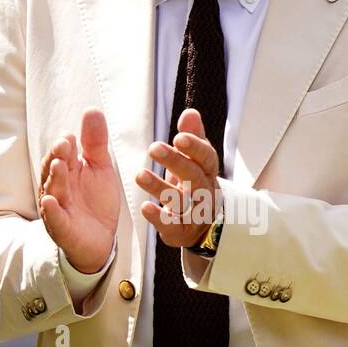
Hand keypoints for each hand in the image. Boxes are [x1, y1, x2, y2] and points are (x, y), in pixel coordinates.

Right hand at [39, 108, 120, 272]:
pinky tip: (50, 202)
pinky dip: (52, 211)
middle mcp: (57, 187)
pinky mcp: (62, 229)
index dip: (64, 146)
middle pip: (53, 170)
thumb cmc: (95, 199)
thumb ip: (95, 142)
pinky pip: (55, 219)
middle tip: (63, 145)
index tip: (70, 136)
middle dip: (57, 157)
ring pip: (53, 191)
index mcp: (66, 170)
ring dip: (54, 179)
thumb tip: (92, 110)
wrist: (101, 237)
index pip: (61, 155)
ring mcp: (58, 208)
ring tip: (58, 166)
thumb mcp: (100, 167)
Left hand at [135, 108, 221, 249]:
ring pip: (181, 201)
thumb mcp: (194, 161)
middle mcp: (205, 193)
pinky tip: (144, 206)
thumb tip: (190, 113)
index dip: (195, 148)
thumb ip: (193, 137)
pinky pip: (172, 226)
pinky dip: (159, 217)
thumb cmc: (194, 184)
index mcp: (208, 172)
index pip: (207, 158)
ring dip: (160, 188)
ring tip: (139, 175)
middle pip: (195, 178)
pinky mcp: (181, 233)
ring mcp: (194, 214)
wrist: (203, 225)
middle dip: (176, 162)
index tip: (179, 137)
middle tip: (154, 148)